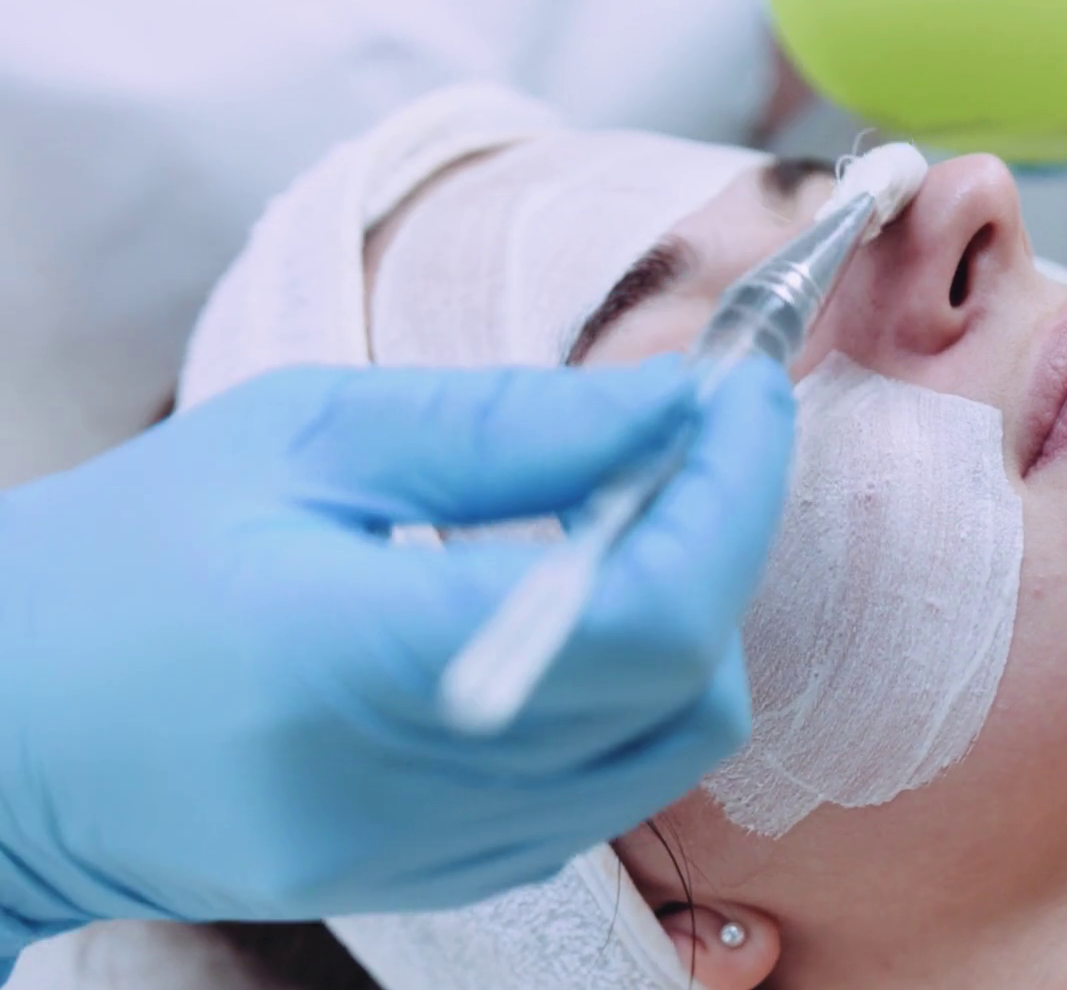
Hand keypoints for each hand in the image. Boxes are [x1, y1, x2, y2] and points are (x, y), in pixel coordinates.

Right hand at [0, 358, 791, 950]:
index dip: (734, 495)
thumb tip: (681, 403)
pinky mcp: (438, 881)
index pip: (647, 613)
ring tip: (624, 512)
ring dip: (688, 618)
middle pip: (687, 689)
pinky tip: (572, 605)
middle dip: (726, 543)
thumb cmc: (114, 562)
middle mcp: (414, 790)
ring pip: (667, 751)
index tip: (743, 392)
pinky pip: (604, 792)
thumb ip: (508, 430)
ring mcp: (431, 858)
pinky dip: (631, 690)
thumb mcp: (297, 441)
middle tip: (691, 438)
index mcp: (358, 660)